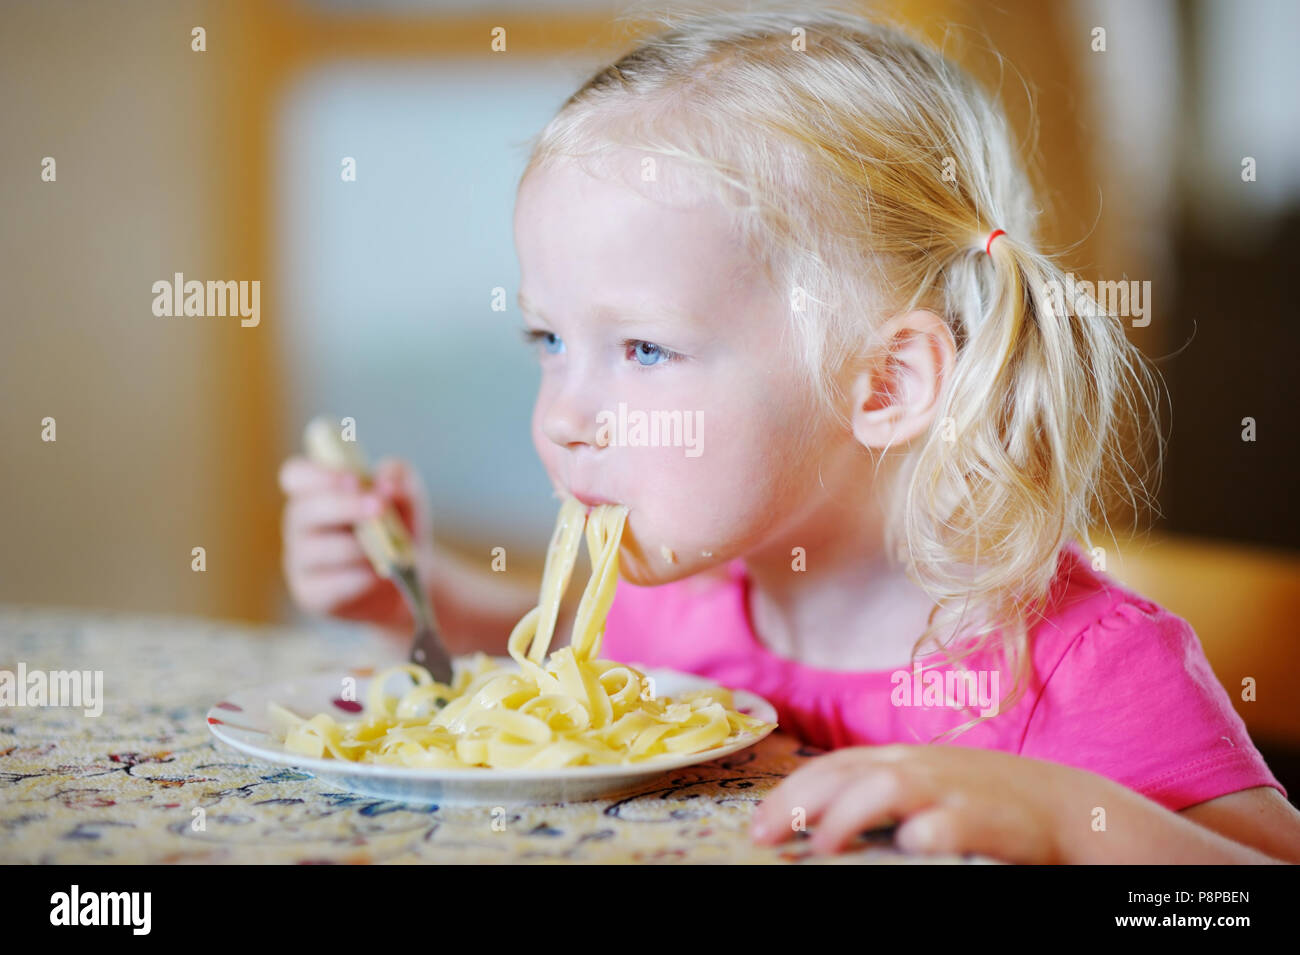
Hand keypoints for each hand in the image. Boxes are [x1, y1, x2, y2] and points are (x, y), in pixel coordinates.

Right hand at [279, 455, 433, 631]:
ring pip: (316, 550)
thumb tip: (387, 481)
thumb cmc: (398, 528)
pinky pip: (328, 586)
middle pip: (303, 511)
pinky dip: (357, 580)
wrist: (410, 579)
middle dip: (344, 507)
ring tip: (385, 549)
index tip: (354, 478)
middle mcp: (300, 525)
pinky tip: (377, 575)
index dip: (318, 475)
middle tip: (380, 507)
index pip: (295, 476)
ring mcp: (300, 562)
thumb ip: (400, 478)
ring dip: (354, 547)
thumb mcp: (406, 498)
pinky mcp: (311, 595)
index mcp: (315, 493)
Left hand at [750, 744, 1091, 863]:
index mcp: (902, 760)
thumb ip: (880, 792)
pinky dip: (922, 833)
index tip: (759, 824)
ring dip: (846, 815)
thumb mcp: (928, 785)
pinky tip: (903, 848)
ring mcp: (953, 790)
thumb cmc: (988, 800)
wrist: (1069, 807)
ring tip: (820, 846)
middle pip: (845, 773)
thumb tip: (817, 821)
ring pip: (885, 789)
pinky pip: (947, 823)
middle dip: (799, 802)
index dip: (792, 791)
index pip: (833, 765)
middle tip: (765, 837)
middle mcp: (920, 768)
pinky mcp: (985, 818)